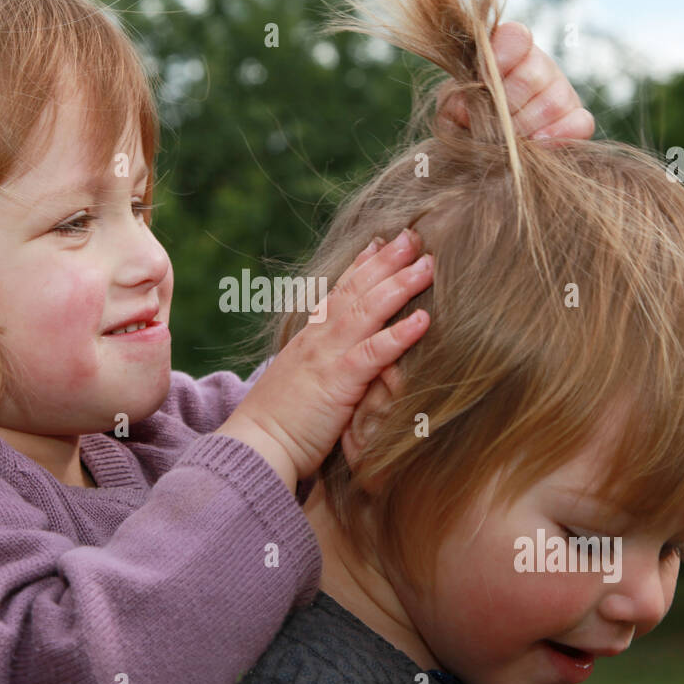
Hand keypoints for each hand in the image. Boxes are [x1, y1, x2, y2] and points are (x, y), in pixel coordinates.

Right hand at [217, 229, 433, 490]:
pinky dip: (399, 333)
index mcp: (308, 340)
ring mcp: (327, 357)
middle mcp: (317, 340)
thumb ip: (322, 371)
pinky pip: (374, 352)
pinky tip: (425, 318)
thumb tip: (338, 367)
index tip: (379, 243)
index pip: (337, 293)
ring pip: (368, 310)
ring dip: (400, 284)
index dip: (360, 266)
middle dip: (386, 260)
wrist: (254, 448)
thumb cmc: (276, 427)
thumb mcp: (300, 388)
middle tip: (413, 236)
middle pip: (355, 289)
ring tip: (428, 264)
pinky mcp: (338, 382)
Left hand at [439, 21, 593, 140]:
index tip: (482, 74)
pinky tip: (538, 142)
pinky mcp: (576, 119)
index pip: (514, 37)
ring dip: (525, 126)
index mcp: (506, 52)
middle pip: (531, 76)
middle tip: (489, 121)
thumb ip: (454, 102)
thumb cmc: (465, 120)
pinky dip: (561, 134)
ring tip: (506, 140)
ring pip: (553, 102)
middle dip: (505, 104)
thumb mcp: (452, 108)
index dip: (501, 55)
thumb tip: (465, 105)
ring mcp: (560, 92)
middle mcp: (538, 66)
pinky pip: (580, 123)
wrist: (483, 147)